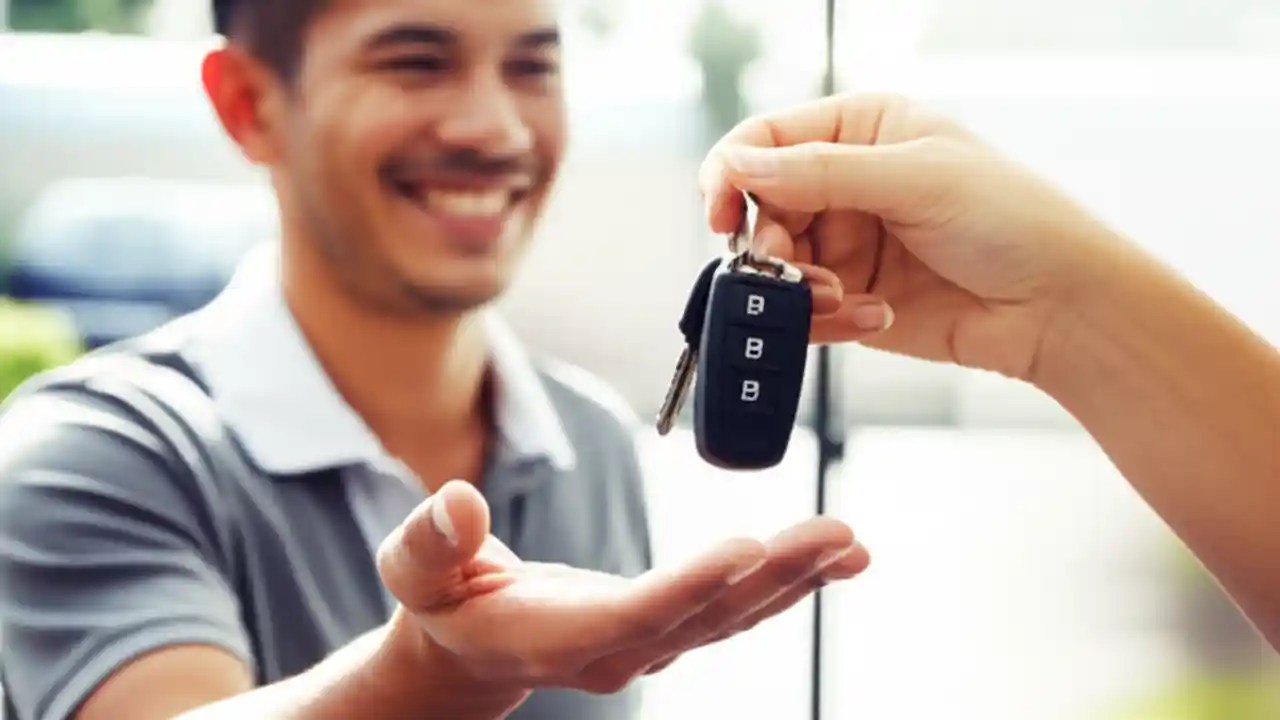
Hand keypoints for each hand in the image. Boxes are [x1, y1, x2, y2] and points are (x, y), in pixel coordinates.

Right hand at [376, 480, 867, 694]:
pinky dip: (788, 583)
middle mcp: (614, 652)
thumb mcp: (413, 568)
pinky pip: (736, 609)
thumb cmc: (438, 600)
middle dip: (773, 577)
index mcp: (554, 637)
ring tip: (852, 544)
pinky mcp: (669, 627)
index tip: (746, 548)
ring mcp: (647, 645)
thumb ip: (432, 541)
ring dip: (796, 580)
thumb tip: (459, 503)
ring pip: (732, 617)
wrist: (467, 648)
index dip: (688, 587)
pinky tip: (837, 559)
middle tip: (837, 537)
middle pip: (704, 617)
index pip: (631, 616)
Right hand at [699, 92, 1120, 380]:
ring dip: (796, 286)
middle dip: (767, 241)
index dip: (733, 172)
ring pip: (776, 265)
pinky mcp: (853, 297)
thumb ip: (820, 173)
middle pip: (762, 207)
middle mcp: (848, 183)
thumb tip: (740, 165)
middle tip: (784, 265)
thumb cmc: (1014, 221)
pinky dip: (823, 319)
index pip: (768, 140)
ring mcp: (849, 242)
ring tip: (842, 297)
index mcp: (863, 129)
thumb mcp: (914, 178)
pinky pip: (803, 311)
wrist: (1059, 308)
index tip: (721, 209)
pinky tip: (871, 314)